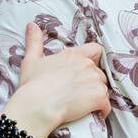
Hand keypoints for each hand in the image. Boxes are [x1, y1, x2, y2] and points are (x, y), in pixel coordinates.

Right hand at [6, 21, 110, 137]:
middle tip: (79, 92)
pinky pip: (107, 105)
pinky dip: (101, 110)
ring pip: (104, 88)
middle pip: (100, 72)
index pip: (96, 49)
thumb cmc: (33, 84)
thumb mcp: (31, 60)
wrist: (38, 105)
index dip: (95, 59)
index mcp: (74, 55)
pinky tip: (92, 113)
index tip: (86, 69)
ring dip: (97, 96)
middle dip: (93, 82)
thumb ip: (34, 41)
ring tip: (82, 104)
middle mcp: (88, 65)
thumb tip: (31, 24)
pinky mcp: (99, 97)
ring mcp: (95, 81)